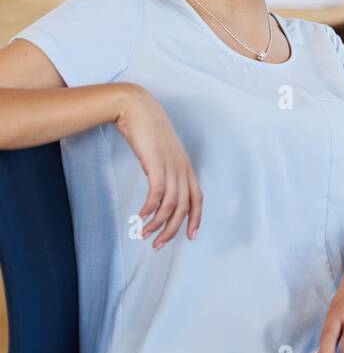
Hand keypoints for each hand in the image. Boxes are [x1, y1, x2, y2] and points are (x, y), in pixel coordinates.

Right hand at [114, 83, 202, 247]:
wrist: (136, 107)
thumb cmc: (146, 130)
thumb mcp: (160, 153)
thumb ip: (163, 170)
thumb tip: (158, 192)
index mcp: (186, 166)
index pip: (198, 198)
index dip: (196, 218)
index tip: (190, 237)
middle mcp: (182, 166)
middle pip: (184, 206)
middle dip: (172, 229)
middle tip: (158, 244)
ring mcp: (170, 164)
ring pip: (171, 203)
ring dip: (158, 223)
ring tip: (144, 234)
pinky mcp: (156, 162)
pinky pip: (158, 192)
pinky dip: (150, 208)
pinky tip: (142, 216)